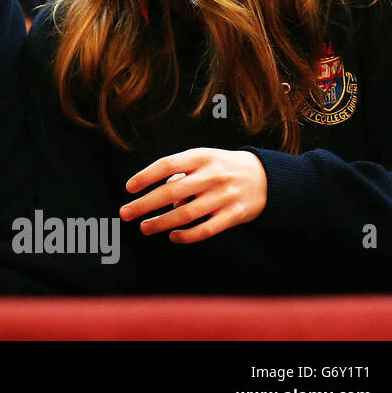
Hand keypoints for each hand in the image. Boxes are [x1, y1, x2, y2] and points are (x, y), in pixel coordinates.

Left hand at [121, 148, 267, 242]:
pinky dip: (186, 236)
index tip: (128, 188)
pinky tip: (173, 236)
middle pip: (171, 192)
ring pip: (186, 214)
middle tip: (125, 213)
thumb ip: (180, 173)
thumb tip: (158, 197)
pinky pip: (205, 229)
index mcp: (201, 157)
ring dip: (161, 223)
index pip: (167, 165)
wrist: (266, 177)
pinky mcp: (234, 215)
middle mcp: (212, 175)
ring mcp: (224, 196)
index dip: (146, 176)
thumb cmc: (222, 167)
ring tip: (144, 227)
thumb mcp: (203, 159)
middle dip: (144, 204)